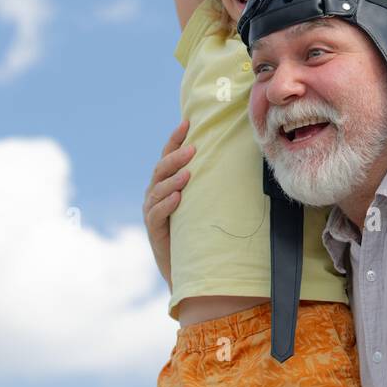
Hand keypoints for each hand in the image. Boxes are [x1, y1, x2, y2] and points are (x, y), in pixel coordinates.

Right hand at [143, 120, 194, 290]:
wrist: (189, 264)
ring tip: (188, 173)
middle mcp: (156, 193)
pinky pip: (157, 213)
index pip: (168, 155)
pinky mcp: (154, 230)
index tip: (186, 122)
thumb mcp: (204, 199)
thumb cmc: (200, 227)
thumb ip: (209, 179)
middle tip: (193, 148)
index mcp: (166, 181)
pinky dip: (167, 204)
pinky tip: (178, 198)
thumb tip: (235, 154)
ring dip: (173, 179)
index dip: (175, 139)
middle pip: (161, 169)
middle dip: (175, 157)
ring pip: (158, 189)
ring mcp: (152, 210)